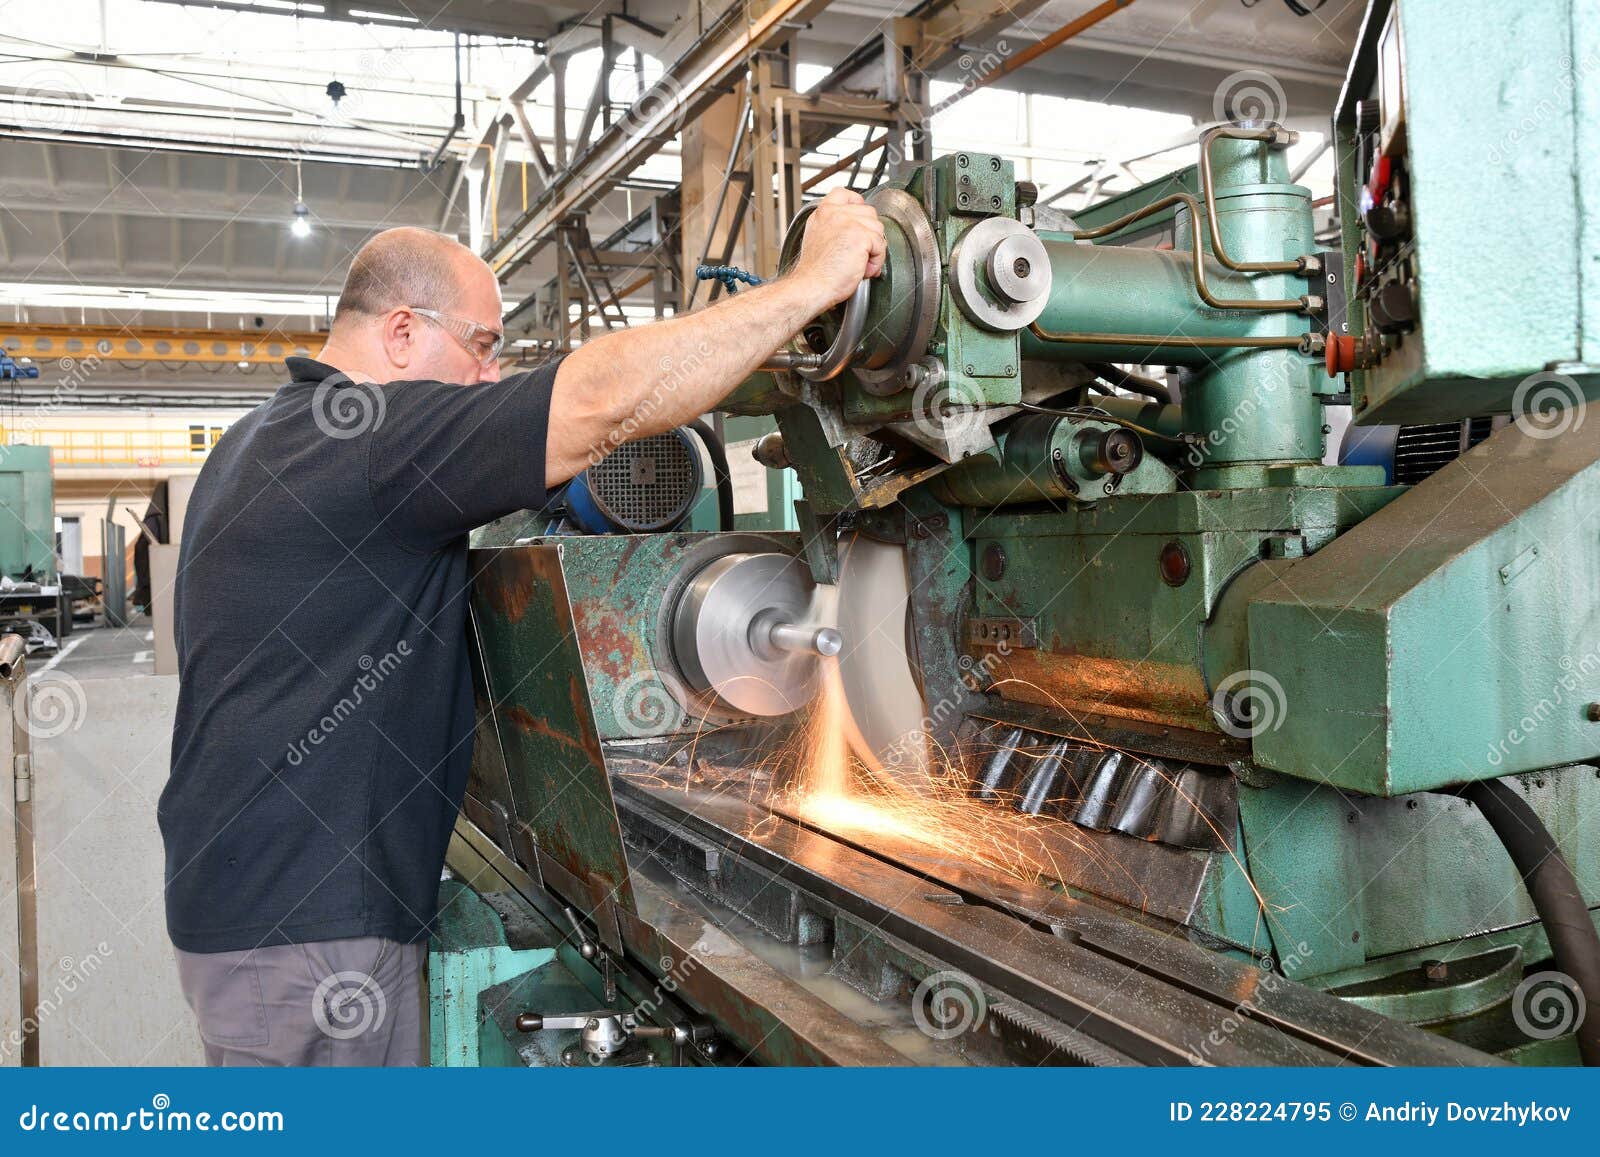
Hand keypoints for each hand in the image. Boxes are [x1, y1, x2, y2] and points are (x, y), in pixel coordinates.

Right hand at [790, 188, 886, 309]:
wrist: (811, 286)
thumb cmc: (815, 272)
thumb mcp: (818, 239)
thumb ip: (834, 227)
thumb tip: (857, 228)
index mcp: (823, 213)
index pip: (846, 194)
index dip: (858, 206)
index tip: (859, 224)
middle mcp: (835, 213)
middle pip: (869, 213)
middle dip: (869, 235)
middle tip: (858, 255)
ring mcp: (848, 222)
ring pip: (878, 229)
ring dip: (874, 249)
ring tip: (859, 264)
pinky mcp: (860, 236)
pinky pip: (881, 245)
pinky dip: (876, 261)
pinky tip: (862, 270)